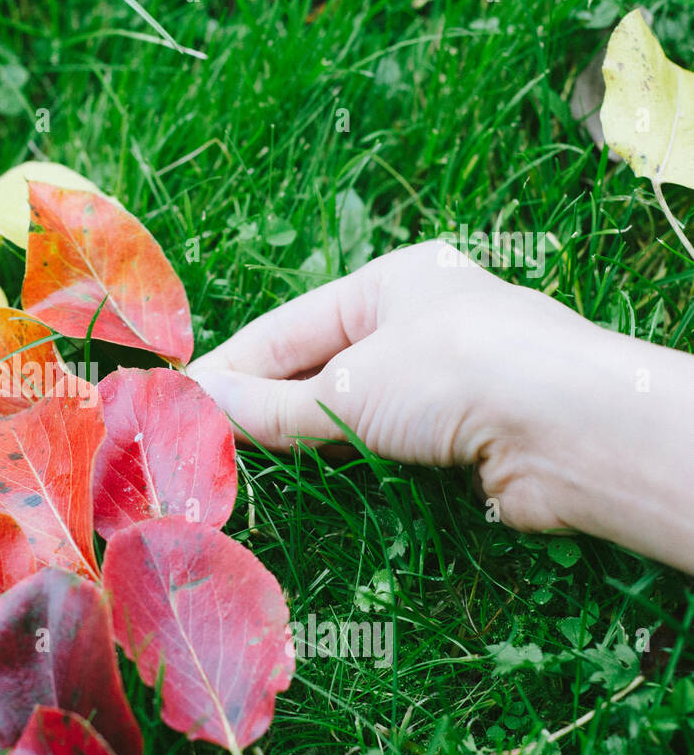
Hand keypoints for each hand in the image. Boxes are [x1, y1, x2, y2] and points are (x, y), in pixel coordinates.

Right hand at [187, 241, 693, 572]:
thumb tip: (198, 400)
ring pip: (350, 405)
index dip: (231, 367)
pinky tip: (311, 472)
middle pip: (317, 365)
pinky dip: (346, 454)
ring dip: (300, 434)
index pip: (286, 328)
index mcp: (390, 282)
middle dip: (262, 403)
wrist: (572, 429)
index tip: (182, 402)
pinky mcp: (465, 428)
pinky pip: (386, 438)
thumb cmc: (453, 375)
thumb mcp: (346, 387)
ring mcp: (445, 374)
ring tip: (241, 462)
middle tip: (202, 441)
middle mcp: (418, 320)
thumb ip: (268, 404)